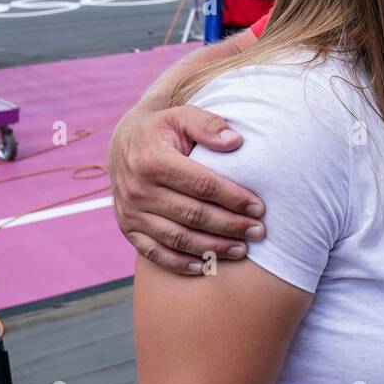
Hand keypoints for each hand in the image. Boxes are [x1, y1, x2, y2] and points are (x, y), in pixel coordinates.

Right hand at [110, 104, 265, 274]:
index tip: (259, 207)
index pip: (202, 184)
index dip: (233, 198)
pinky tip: (206, 267)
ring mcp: (130, 212)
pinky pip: (155, 253)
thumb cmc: (164, 130)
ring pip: (177, 238)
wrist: (124, 144)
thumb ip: (209, 125)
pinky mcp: (128, 228)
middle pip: (193, 215)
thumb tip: (236, 142)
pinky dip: (181, 264)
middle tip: (258, 232)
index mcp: (153, 160)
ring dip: (212, 248)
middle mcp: (138, 189)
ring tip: (241, 250)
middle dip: (230, 226)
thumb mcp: (183, 116)